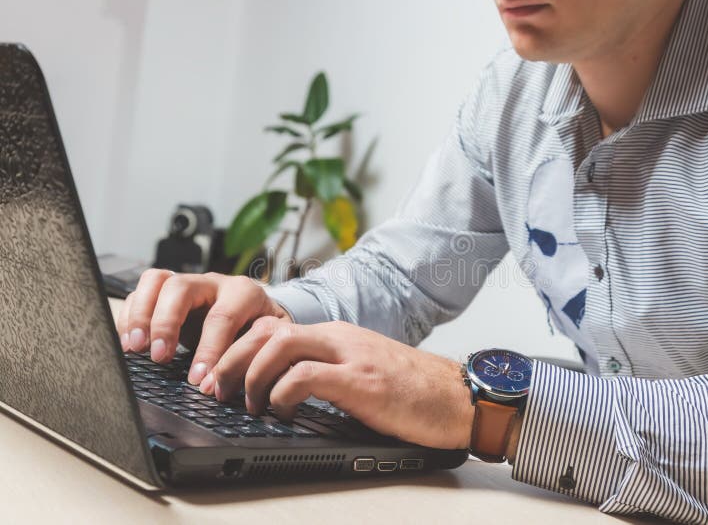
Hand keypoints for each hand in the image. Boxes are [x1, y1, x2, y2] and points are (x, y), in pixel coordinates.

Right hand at [114, 269, 290, 385]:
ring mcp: (188, 283)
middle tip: (158, 357)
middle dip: (166, 323)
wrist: (260, 316)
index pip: (222, 316)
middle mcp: (213, 282)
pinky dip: (130, 316)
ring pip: (156, 281)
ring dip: (141, 315)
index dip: (208, 349)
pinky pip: (141, 292)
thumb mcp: (268, 342)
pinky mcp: (166, 291)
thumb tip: (215, 384)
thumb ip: (249, 359)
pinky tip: (129, 343)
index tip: (197, 379)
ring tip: (135, 348)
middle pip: (181, 288)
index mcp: (244, 293)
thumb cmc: (263, 332)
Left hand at [211, 319, 474, 449]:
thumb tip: (286, 391)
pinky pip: (305, 376)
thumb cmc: (415, 392)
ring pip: (279, 345)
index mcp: (338, 336)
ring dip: (250, 375)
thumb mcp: (364, 373)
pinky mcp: (361, 381)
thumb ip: (329, 372)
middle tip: (215, 388)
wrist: (461, 396)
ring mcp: (351, 355)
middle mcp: (340, 337)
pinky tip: (279, 411)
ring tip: (246, 403)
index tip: (222, 376)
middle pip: (267, 330)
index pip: (275, 326)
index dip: (239, 348)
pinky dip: (281, 392)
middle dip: (231, 358)